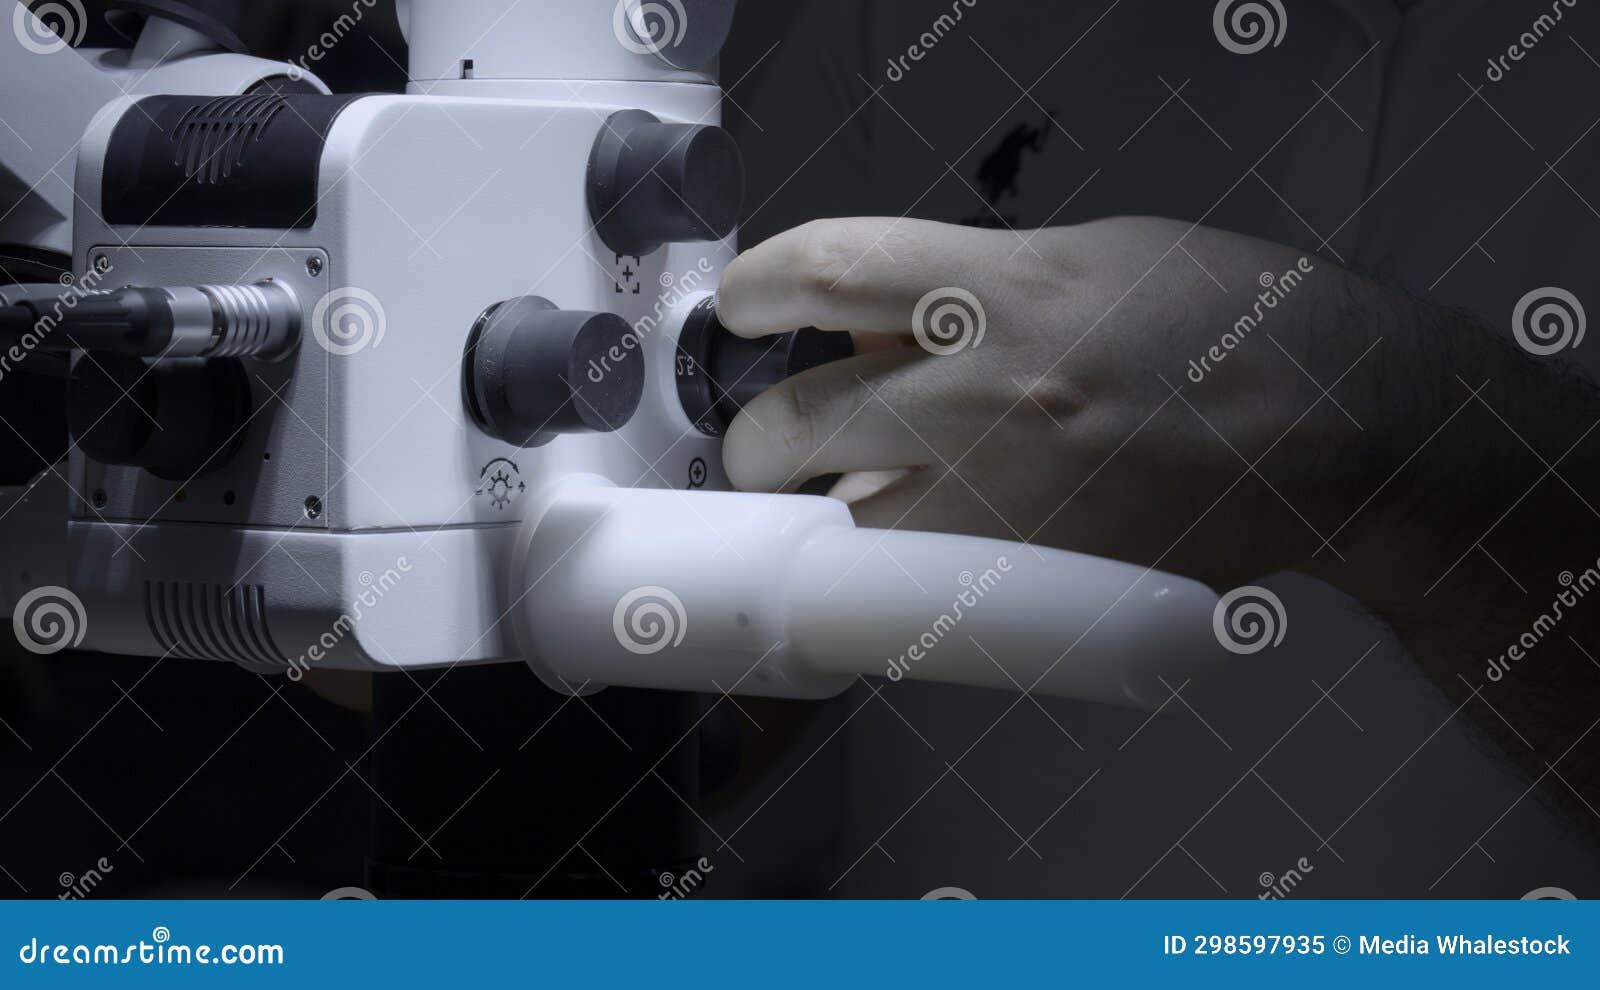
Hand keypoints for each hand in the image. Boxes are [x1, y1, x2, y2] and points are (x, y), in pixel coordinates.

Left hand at [715, 216, 1391, 589]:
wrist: (1337, 426)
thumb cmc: (1226, 322)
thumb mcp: (1088, 257)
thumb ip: (968, 283)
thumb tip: (869, 328)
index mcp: (1004, 287)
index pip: (827, 269)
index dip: (752, 286)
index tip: (740, 305)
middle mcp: (992, 391)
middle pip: (798, 421)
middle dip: (753, 441)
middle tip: (762, 444)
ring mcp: (1011, 494)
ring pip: (848, 526)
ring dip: (821, 520)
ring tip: (846, 504)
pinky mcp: (1040, 573)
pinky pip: (923, 586)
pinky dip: (897, 572)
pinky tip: (916, 550)